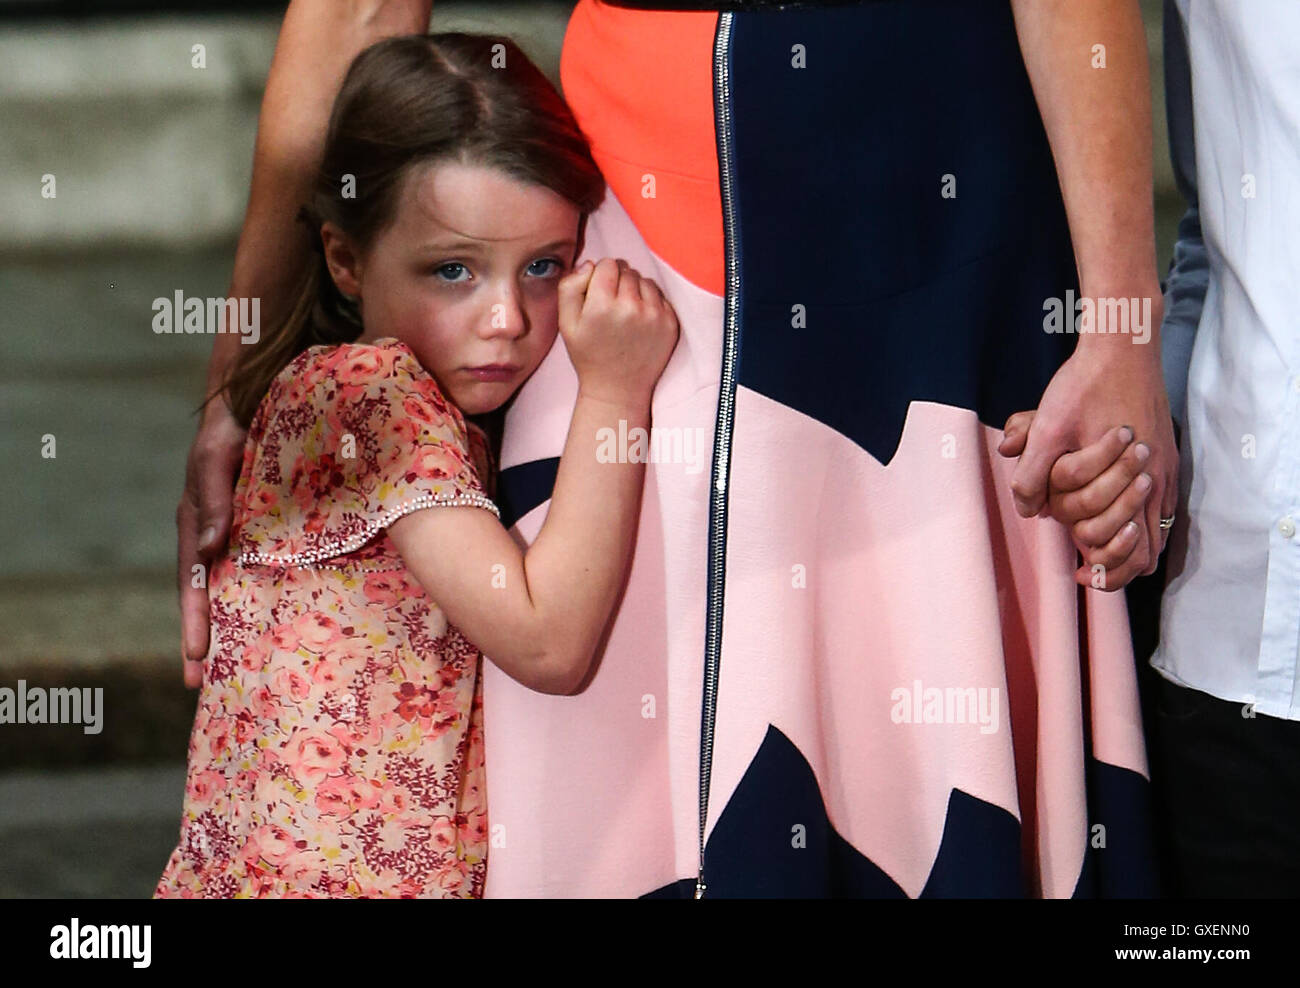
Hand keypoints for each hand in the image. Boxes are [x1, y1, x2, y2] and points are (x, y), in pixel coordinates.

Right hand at [177, 398, 245, 686]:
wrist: (257, 397)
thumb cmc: (230, 425)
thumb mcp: (217, 458)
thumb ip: (215, 501)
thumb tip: (209, 550)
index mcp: (196, 523)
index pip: (192, 582)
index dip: (193, 621)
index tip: (194, 659)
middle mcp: (214, 533)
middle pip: (207, 594)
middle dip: (204, 638)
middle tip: (202, 684)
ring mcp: (237, 531)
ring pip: (233, 585)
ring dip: (234, 623)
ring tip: (234, 666)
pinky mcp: (264, 523)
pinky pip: (262, 565)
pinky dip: (261, 594)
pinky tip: (274, 620)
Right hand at [557, 258, 679, 406]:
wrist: (618, 389)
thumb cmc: (589, 356)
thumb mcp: (566, 323)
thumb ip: (569, 287)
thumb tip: (590, 264)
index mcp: (602, 306)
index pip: (607, 264)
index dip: (600, 274)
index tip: (598, 292)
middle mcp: (631, 307)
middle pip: (627, 270)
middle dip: (618, 281)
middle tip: (611, 305)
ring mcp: (654, 315)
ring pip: (644, 280)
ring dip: (635, 289)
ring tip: (625, 312)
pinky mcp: (670, 323)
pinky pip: (660, 296)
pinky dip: (649, 302)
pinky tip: (639, 321)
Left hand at [1007, 339, 1177, 581]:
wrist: (1123, 344)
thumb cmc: (1084, 384)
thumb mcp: (1048, 426)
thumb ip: (1033, 471)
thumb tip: (1028, 510)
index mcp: (1132, 479)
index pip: (1130, 551)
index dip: (1103, 571)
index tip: (1079, 573)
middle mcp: (1157, 479)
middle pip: (1147, 550)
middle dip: (1115, 560)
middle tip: (1085, 562)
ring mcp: (1167, 468)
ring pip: (1157, 529)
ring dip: (1127, 541)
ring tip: (1096, 543)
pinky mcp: (1168, 455)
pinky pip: (1162, 505)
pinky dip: (1140, 519)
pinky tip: (1114, 513)